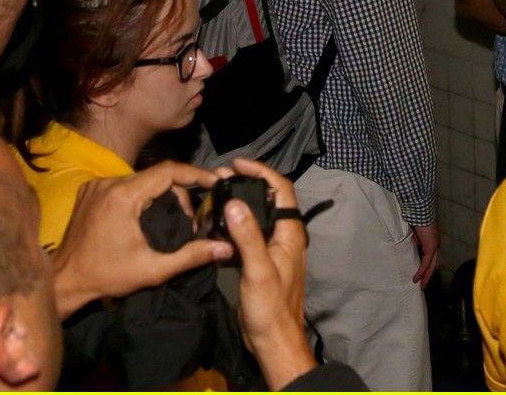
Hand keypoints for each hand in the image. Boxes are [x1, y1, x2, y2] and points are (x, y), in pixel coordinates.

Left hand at [51, 161, 232, 319]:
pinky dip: (142, 195)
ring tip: (172, 220)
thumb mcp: (153, 270)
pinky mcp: (89, 191)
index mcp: (123, 196)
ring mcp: (97, 185)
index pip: (168, 171)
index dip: (195, 174)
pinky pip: (126, 184)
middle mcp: (108, 183)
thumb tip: (225, 248)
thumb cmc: (107, 277)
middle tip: (190, 220)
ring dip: (160, 194)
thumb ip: (191, 256)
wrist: (64, 282)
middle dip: (179, 192)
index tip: (214, 182)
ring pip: (142, 179)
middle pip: (156, 175)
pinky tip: (147, 216)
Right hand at [223, 158, 316, 389]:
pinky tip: (215, 224)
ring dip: (238, 203)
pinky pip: (247, 234)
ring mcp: (272, 249)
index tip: (236, 165)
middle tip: (219, 177)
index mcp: (290, 233)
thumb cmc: (271, 306)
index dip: (261, 172)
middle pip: (268, 199)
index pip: (281, 190)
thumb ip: (248, 236)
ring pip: (257, 216)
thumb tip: (234, 202)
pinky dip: (233, 224)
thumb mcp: (258, 269)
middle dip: (246, 184)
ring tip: (214, 194)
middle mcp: (284, 236)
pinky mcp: (260, 262)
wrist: (272, 341)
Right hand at [411, 222, 440, 288]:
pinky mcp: (432, 247)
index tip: (422, 276)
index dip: (428, 268)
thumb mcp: (414, 236)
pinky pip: (426, 263)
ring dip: (426, 276)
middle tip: (423, 285)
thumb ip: (415, 243)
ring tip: (421, 286)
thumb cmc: (416, 221)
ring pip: (432, 266)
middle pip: (435, 264)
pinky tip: (417, 278)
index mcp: (433, 242)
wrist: (420, 212)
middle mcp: (436, 246)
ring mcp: (435, 247)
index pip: (432, 258)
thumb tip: (412, 250)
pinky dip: (422, 271)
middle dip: (429, 275)